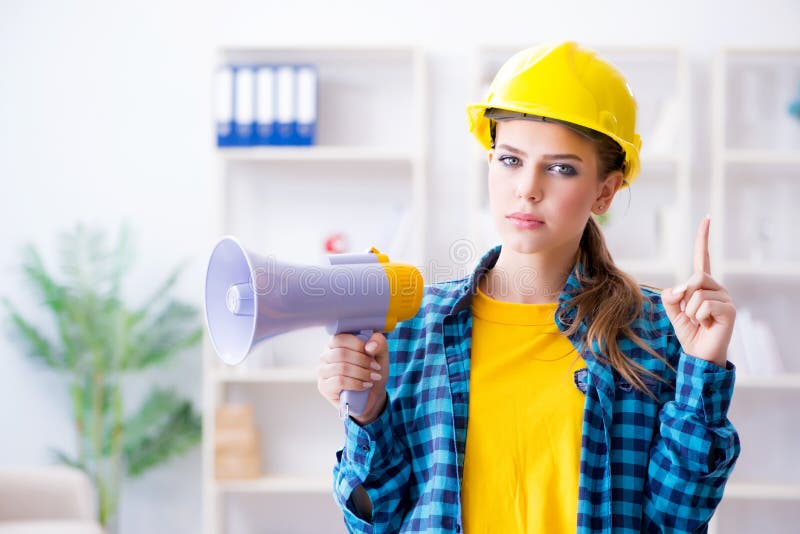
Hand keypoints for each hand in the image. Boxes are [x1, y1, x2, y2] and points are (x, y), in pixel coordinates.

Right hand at [316, 332, 388, 424]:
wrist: (372, 395)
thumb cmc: (372, 371)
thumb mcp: (380, 355)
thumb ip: (379, 344)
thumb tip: (370, 346)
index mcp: (336, 343)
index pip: (340, 338)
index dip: (358, 345)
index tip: (372, 352)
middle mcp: (326, 355)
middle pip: (341, 353)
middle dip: (362, 361)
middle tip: (376, 368)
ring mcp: (322, 371)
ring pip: (341, 368)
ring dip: (361, 373)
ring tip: (372, 377)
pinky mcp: (324, 387)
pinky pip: (339, 381)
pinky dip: (356, 383)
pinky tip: (365, 385)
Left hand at [660, 216, 735, 367]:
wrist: (698, 353)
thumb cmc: (688, 330)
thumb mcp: (672, 310)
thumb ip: (670, 296)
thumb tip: (680, 288)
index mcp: (702, 284)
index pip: (702, 257)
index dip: (703, 238)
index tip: (706, 219)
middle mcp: (716, 287)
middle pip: (695, 276)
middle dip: (684, 296)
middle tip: (689, 312)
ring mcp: (725, 298)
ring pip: (697, 292)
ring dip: (689, 310)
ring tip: (698, 321)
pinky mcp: (729, 310)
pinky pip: (704, 305)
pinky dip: (697, 316)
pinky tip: (706, 324)